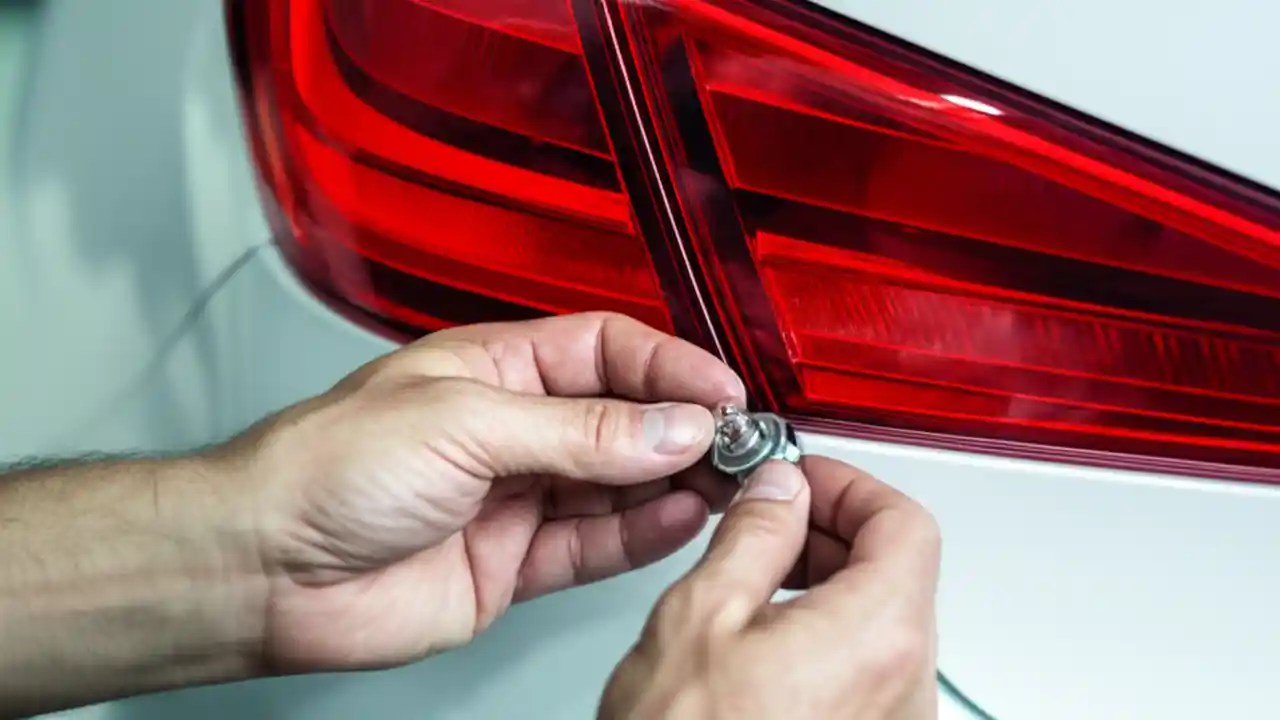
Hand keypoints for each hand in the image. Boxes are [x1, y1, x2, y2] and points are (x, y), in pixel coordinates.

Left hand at [220, 313, 744, 672]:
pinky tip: (680, 518)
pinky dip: (642, 534)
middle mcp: (513, 428)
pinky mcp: (514, 562)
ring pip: (618, 484)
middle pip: (623, 418)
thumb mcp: (467, 423)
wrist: (267, 567)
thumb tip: (670, 426)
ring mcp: (516, 496)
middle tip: (739, 442)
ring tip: (726, 481)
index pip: (607, 351)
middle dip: (683, 427)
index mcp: (496, 367)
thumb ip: (579, 432)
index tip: (723, 392)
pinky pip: (595, 546)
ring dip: (674, 481)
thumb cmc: (325, 468)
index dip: (671, 367)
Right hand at [600, 457, 940, 719]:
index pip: (905, 522)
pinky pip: (868, 668)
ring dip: (827, 580)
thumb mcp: (701, 616)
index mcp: (877, 635)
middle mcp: (906, 685)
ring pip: (883, 619)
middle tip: (768, 517)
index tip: (800, 477)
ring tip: (753, 578)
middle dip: (832, 530)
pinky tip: (764, 636)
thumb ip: (753, 535)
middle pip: (900, 570)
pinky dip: (826, 632)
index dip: (849, 484)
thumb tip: (778, 491)